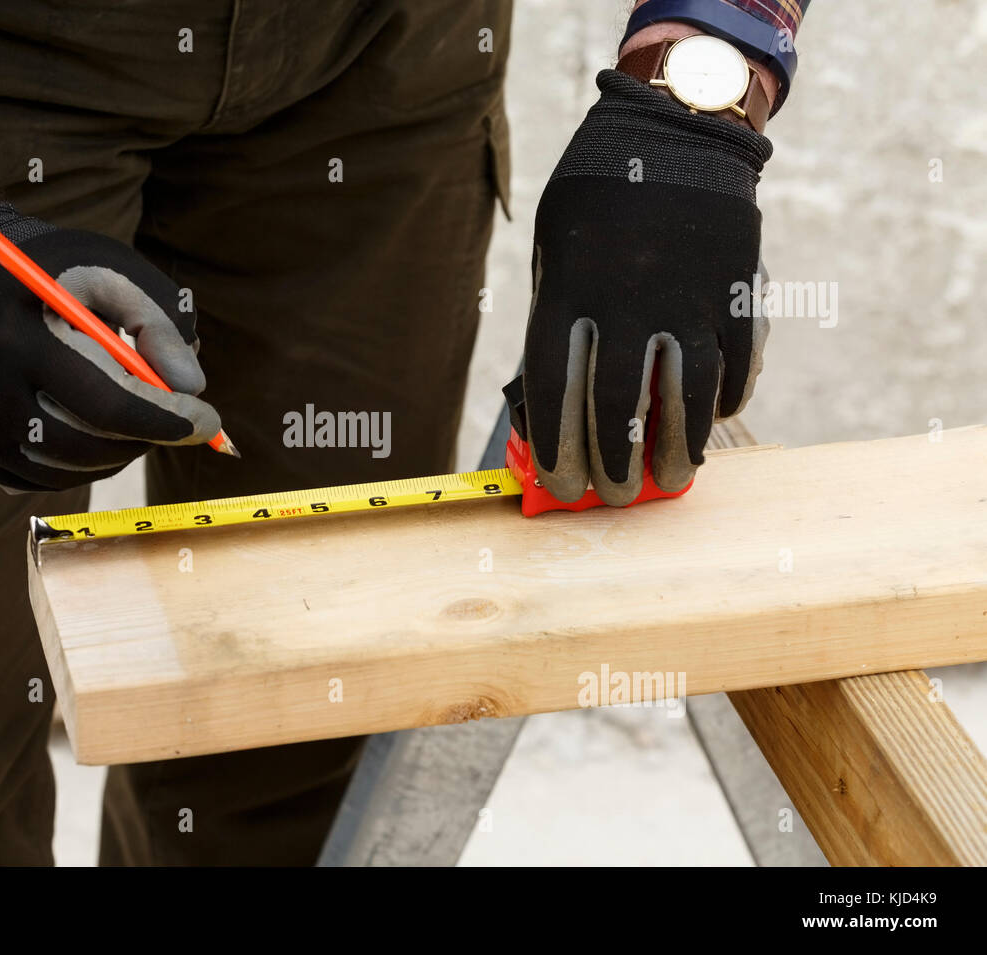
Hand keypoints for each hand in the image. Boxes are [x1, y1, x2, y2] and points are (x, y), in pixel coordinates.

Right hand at [0, 203, 221, 491]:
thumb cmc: (48, 272)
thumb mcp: (106, 269)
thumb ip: (157, 319)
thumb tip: (192, 386)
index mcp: (22, 336)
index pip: (108, 404)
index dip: (167, 420)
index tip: (208, 420)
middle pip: (88, 444)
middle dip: (147, 437)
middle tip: (178, 422)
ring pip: (68, 469)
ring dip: (118, 453)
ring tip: (136, 418)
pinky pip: (40, 478)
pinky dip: (82, 464)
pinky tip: (93, 428)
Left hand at [519, 70, 772, 505]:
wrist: (674, 129)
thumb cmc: (595, 200)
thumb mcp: (553, 252)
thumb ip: (554, 325)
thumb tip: (545, 409)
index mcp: (570, 291)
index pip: (557, 390)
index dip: (558, 448)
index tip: (563, 485)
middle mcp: (629, 301)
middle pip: (621, 406)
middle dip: (615, 464)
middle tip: (614, 498)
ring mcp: (688, 296)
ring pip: (688, 395)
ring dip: (680, 447)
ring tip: (672, 480)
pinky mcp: (736, 290)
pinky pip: (734, 364)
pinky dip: (726, 400)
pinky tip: (712, 421)